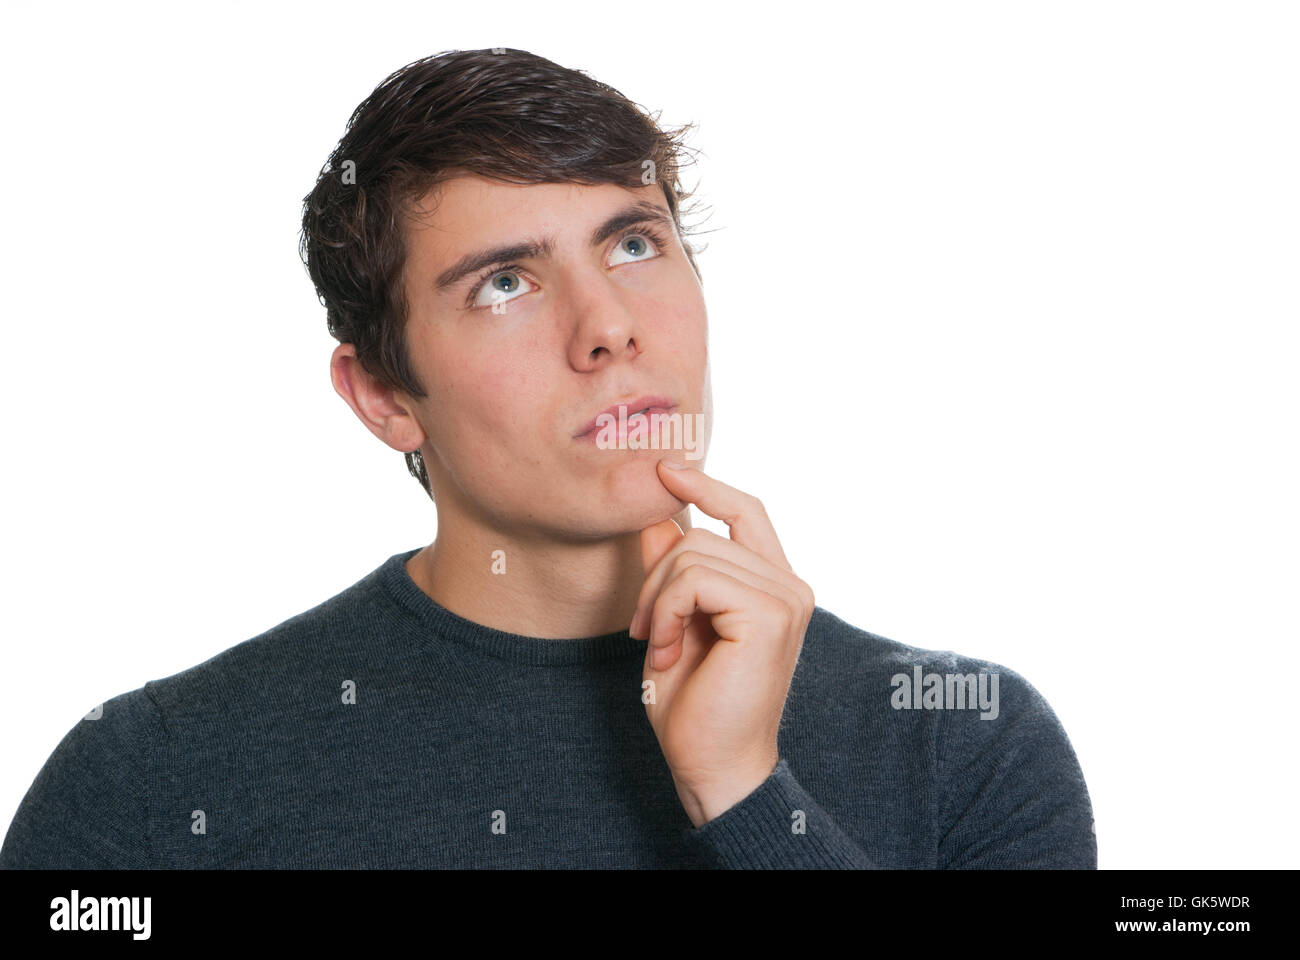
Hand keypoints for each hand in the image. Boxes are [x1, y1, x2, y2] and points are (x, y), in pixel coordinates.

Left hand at [631, 459, 815, 827]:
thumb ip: (671, 572)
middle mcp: (790, 586)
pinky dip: (665, 611)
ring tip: (659, 646)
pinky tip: (669, 651)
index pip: (747, 511)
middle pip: (704, 534)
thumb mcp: (673, 625)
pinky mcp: (769, 614)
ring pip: (694, 553)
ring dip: (656, 599)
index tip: (664, 471)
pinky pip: (694, 579)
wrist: (715, 768)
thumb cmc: (696, 707)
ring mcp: (785, 598)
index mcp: (776, 585)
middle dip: (656, 577)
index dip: (707, 486)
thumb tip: (657, 517)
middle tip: (644, 631)